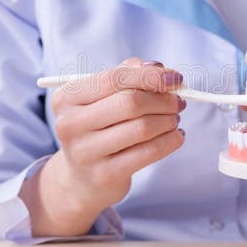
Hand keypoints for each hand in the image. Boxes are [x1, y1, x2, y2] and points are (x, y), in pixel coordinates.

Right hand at [20, 58, 185, 236]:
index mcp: (67, 97)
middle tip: (178, 102)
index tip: (176, 78)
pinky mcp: (105, 175)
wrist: (83, 178)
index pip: (116, 78)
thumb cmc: (99, 127)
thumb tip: (160, 69)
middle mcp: (70, 124)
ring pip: (143, 128)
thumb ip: (128, 74)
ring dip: (169, 120)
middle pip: (131, 102)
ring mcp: (86, 152)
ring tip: (174, 119)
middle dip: (163, 100)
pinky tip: (175, 137)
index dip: (151, 76)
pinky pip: (149, 152)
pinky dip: (170, 141)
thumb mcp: (103, 97)